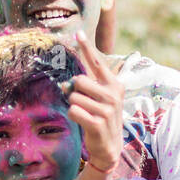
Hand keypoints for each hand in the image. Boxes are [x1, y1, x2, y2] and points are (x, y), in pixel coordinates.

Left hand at [66, 30, 124, 170]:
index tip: (78, 33)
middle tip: (83, 103)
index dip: (87, 48)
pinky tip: (83, 121)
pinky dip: (73, 115)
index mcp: (114, 85)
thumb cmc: (101, 118)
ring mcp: (107, 109)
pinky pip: (74, 111)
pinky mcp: (98, 123)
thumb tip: (65, 84)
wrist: (109, 147)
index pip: (97, 63)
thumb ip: (85, 87)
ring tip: (85, 114)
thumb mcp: (98, 99)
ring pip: (74, 97)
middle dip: (75, 91)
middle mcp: (113, 95)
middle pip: (79, 80)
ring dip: (73, 105)